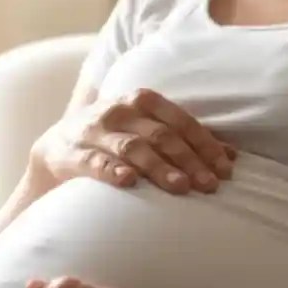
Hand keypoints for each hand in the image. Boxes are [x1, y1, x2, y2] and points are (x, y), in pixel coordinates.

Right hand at [30, 88, 235, 194]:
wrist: (55, 149)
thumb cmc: (113, 140)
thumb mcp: (147, 132)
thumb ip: (185, 140)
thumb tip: (232, 156)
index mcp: (141, 101)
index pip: (181, 121)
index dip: (205, 145)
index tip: (226, 169)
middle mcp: (118, 111)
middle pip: (161, 135)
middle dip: (189, 160)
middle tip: (209, 185)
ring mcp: (93, 132)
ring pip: (132, 148)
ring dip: (159, 167)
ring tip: (180, 186)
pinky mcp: (71, 154)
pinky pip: (94, 162)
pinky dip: (112, 171)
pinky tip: (129, 182)